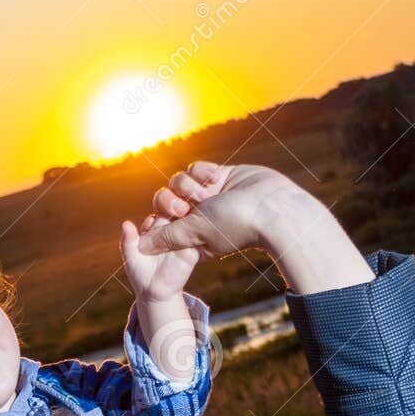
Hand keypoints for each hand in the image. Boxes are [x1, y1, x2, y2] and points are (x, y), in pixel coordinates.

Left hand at [119, 215, 200, 302]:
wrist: (156, 292)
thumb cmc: (140, 273)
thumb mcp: (131, 256)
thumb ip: (128, 240)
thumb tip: (126, 224)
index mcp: (156, 226)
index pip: (159, 210)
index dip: (157, 213)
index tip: (151, 222)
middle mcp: (172, 228)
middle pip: (177, 211)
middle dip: (176, 210)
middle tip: (172, 218)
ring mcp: (184, 237)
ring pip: (190, 221)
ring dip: (188, 219)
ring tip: (182, 227)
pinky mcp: (194, 249)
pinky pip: (199, 239)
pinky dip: (199, 234)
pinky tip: (194, 236)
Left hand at [136, 162, 301, 261]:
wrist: (273, 206)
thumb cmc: (235, 223)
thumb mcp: (196, 231)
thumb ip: (168, 236)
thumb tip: (141, 247)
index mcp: (191, 238)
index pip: (161, 226)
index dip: (156, 221)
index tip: (156, 221)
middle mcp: (198, 218)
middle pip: (165, 201)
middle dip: (169, 201)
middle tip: (183, 208)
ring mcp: (208, 196)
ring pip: (178, 182)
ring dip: (188, 186)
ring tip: (206, 194)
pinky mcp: (218, 177)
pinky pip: (196, 169)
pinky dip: (203, 172)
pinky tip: (217, 178)